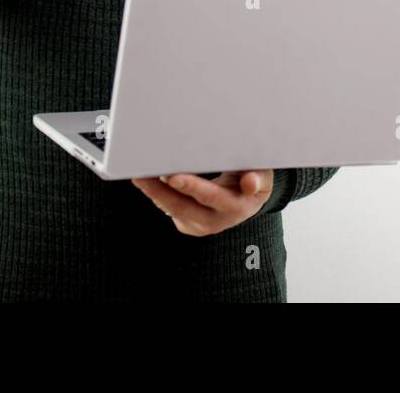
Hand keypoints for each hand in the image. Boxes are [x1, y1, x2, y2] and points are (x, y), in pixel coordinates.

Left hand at [131, 170, 274, 235]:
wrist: (247, 199)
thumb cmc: (253, 178)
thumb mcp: (263, 175)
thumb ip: (258, 178)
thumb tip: (250, 183)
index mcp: (237, 207)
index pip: (211, 197)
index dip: (192, 187)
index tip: (173, 176)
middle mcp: (216, 221)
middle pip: (183, 206)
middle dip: (161, 190)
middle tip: (142, 174)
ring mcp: (198, 225)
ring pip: (170, 208)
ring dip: (152, 191)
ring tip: (136, 174)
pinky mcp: (185, 223)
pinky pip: (168, 207)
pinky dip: (156, 193)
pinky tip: (144, 179)